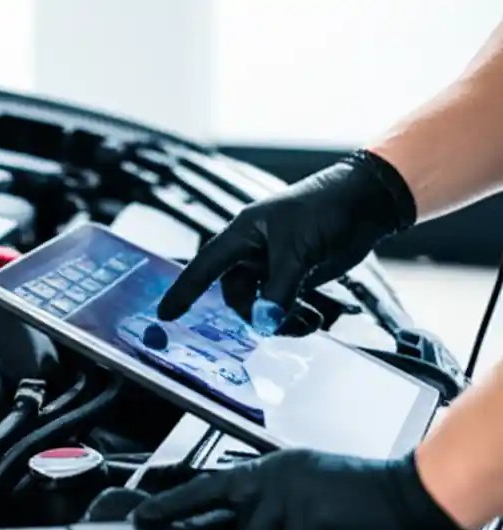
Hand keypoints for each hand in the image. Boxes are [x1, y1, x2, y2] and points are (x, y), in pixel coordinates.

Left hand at [132, 449, 468, 529]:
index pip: (207, 486)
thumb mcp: (306, 481)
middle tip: (302, 527)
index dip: (172, 504)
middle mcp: (270, 480)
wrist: (410, 494)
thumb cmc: (364, 491)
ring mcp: (285, 501)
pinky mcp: (305, 524)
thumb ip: (270, 496)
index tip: (142, 518)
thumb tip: (241, 522)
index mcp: (269, 468)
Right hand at [157, 150, 415, 333]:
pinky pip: (282, 305)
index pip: (204, 267)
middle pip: (236, 295)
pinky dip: (293, 316)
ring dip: (279, 319)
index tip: (165, 314)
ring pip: (260, 304)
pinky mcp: (295, 275)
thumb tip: (264, 323)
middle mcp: (253, 251)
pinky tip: (312, 318)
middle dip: (254, 314)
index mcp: (243, 234)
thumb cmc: (326, 209)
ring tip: (308, 322)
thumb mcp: (298, 251)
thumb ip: (279, 290)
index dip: (184, 291)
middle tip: (280, 323)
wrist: (368, 202)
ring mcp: (273, 264)